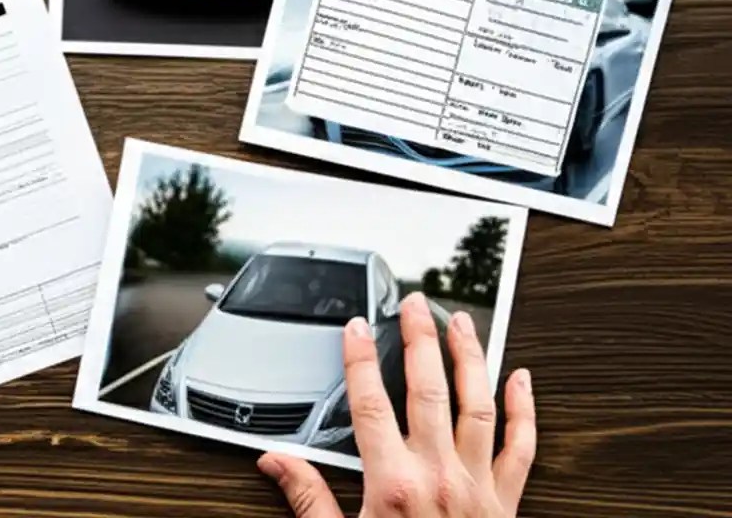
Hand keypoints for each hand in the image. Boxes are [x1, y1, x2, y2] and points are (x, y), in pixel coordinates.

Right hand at [258, 293, 536, 516]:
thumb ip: (308, 500)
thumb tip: (276, 463)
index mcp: (393, 486)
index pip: (370, 404)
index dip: (359, 360)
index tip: (357, 328)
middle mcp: (440, 477)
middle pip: (428, 389)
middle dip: (420, 339)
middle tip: (416, 303)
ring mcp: (478, 487)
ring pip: (478, 405)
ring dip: (471, 359)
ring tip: (464, 323)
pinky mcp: (506, 504)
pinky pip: (522, 448)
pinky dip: (524, 411)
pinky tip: (523, 380)